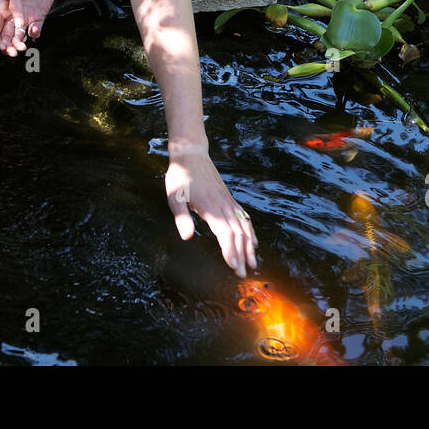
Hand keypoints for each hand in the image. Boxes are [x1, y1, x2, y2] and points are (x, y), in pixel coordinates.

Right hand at [0, 0, 61, 55]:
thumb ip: (16, 5)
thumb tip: (18, 24)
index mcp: (1, 7)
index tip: (1, 46)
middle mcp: (12, 14)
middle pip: (5, 36)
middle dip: (7, 46)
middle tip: (13, 52)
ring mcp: (25, 16)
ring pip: (19, 36)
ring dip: (19, 43)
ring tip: (23, 47)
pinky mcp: (39, 15)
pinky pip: (35, 30)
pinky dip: (34, 34)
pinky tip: (35, 31)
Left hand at [165, 145, 258, 277]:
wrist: (191, 154)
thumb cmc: (180, 176)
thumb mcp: (175, 197)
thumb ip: (181, 217)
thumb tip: (187, 237)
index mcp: (210, 206)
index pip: (225, 233)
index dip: (230, 250)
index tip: (234, 267)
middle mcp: (223, 204)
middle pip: (237, 233)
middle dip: (242, 254)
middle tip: (243, 274)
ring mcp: (228, 201)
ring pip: (244, 226)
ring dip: (249, 246)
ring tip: (253, 263)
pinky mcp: (228, 198)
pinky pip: (243, 217)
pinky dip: (250, 231)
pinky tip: (253, 241)